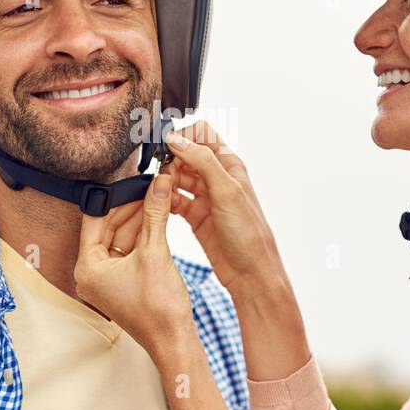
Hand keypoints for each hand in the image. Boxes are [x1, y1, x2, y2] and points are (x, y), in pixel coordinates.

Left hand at [74, 167, 196, 364]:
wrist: (175, 341)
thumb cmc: (160, 310)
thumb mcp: (156, 253)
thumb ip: (155, 214)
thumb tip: (159, 185)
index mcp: (87, 268)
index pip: (94, 220)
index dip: (115, 198)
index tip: (133, 182)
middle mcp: (91, 274)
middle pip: (107, 227)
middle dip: (130, 207)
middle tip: (150, 187)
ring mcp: (106, 279)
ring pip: (120, 237)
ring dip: (139, 219)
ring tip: (157, 198)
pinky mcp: (122, 282)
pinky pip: (128, 250)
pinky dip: (142, 235)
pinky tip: (157, 218)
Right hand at [163, 121, 285, 294]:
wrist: (251, 274)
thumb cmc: (249, 234)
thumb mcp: (226, 191)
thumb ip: (202, 162)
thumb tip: (176, 140)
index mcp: (229, 165)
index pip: (202, 135)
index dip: (182, 136)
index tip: (164, 145)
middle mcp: (217, 178)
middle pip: (185, 155)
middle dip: (169, 159)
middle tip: (159, 172)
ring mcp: (206, 197)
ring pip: (178, 178)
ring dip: (165, 180)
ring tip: (158, 189)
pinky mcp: (196, 216)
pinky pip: (175, 200)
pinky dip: (165, 199)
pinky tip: (158, 202)